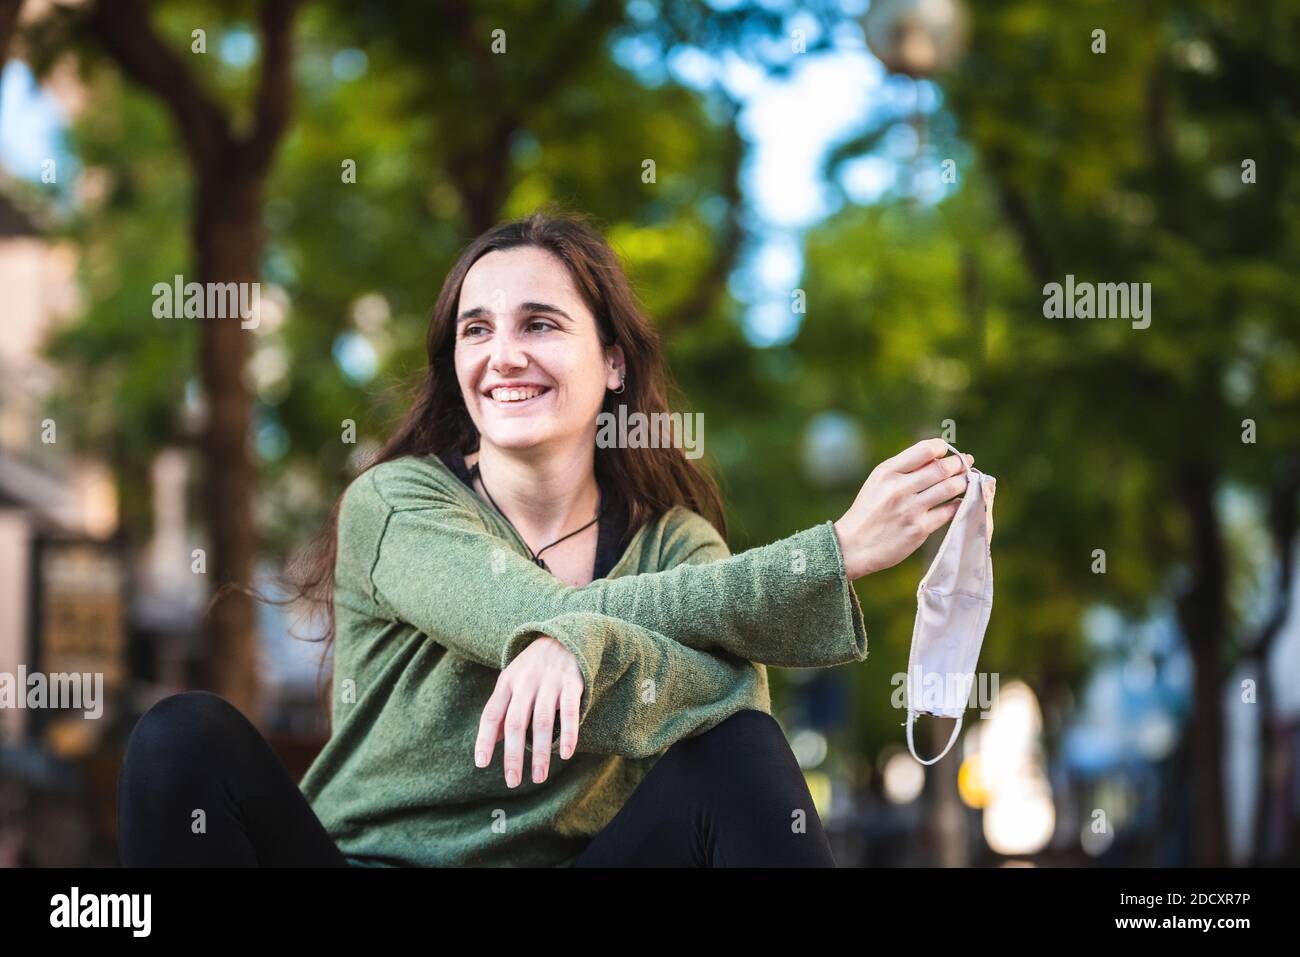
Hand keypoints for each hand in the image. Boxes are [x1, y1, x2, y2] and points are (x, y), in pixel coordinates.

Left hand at [474, 636, 582, 786]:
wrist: (563, 636)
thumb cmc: (533, 667)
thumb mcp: (511, 682)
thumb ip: (501, 709)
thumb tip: (489, 742)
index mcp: (506, 682)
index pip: (491, 714)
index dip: (484, 739)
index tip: (482, 764)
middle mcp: (526, 682)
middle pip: (515, 722)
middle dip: (513, 754)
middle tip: (512, 781)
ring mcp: (549, 682)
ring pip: (542, 720)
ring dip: (540, 751)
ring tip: (539, 777)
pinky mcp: (572, 683)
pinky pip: (570, 711)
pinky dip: (568, 733)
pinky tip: (565, 753)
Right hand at [833, 438, 972, 580]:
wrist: (853, 546)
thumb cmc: (869, 510)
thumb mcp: (878, 482)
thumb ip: (903, 468)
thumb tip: (937, 457)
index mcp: (887, 472)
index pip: (924, 449)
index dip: (941, 447)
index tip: (946, 451)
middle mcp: (899, 488)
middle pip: (942, 468)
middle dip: (959, 463)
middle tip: (966, 463)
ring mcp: (911, 509)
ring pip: (950, 488)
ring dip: (963, 481)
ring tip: (966, 480)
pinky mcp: (920, 529)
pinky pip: (950, 511)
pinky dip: (959, 504)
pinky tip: (959, 502)